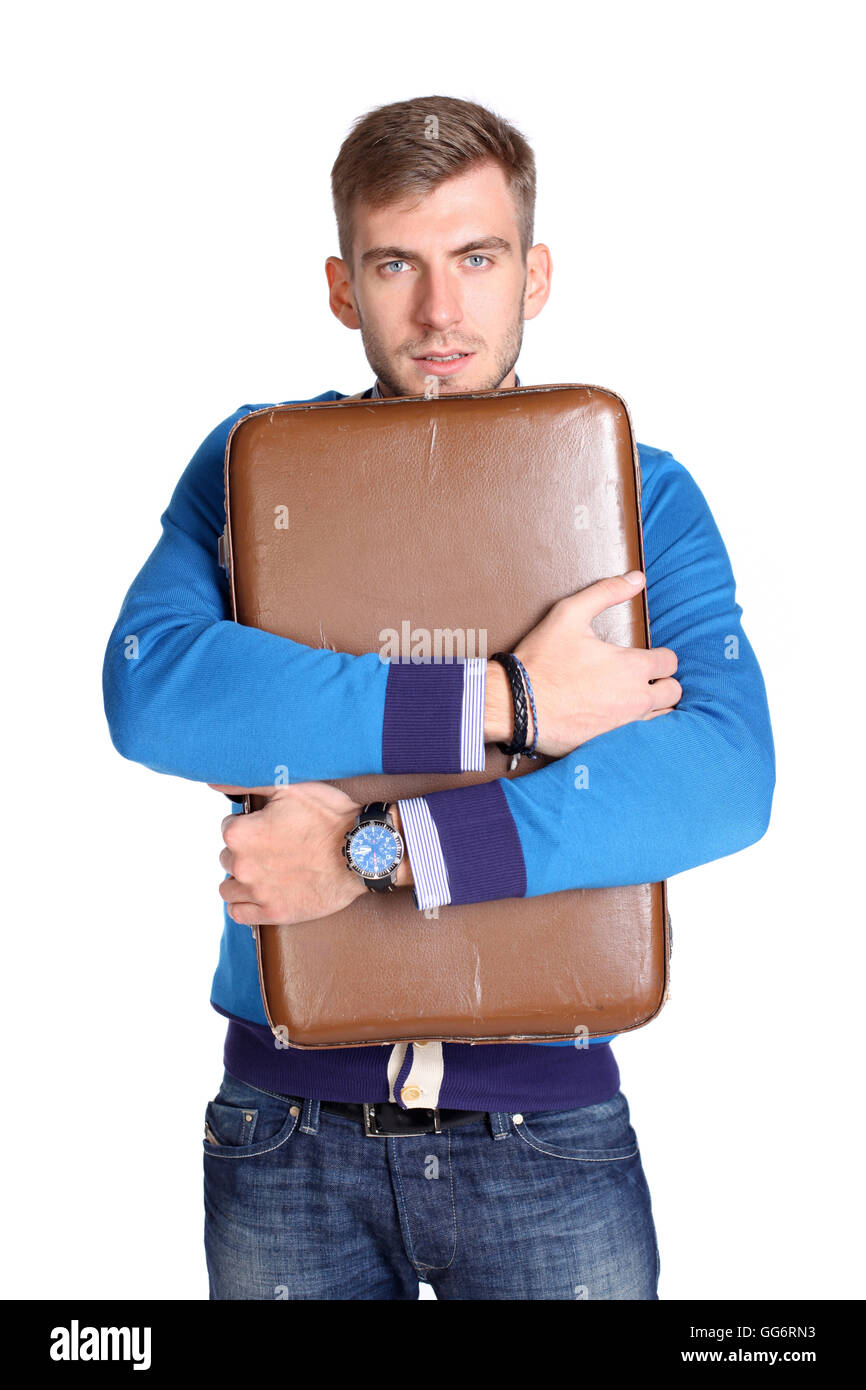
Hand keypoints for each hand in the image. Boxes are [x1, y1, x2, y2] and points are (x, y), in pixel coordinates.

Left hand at [209, 781, 367, 926]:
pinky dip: (245, 904)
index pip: (228, 828)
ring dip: (242, 879)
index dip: (250, 824)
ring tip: (267, 871)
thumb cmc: (330, 816)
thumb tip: (213, 780)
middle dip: (246, 852)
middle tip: (275, 847)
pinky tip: (259, 893)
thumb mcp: (289, 787)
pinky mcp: (274, 913)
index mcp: (240, 834)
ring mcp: (257, 893)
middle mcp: (242, 865)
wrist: (363, 850)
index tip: (270, 825)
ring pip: (228, 887)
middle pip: (228, 858)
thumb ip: (245, 782)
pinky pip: (239, 913)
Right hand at [486, 571, 681, 757]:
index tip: (645, 657)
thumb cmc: (541, 660)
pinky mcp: (610, 745)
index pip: (671, 662)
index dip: (660, 657)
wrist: (515, 705)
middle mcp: (636, 699)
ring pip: (662, 718)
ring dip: (654, 706)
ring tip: (633, 698)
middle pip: (673, 692)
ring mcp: (625, 726)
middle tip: (643, 679)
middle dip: (663, 683)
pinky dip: (637, 728)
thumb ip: (606, 592)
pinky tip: (619, 719)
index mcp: (633, 667)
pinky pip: (640, 739)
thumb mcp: (569, 614)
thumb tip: (638, 577)